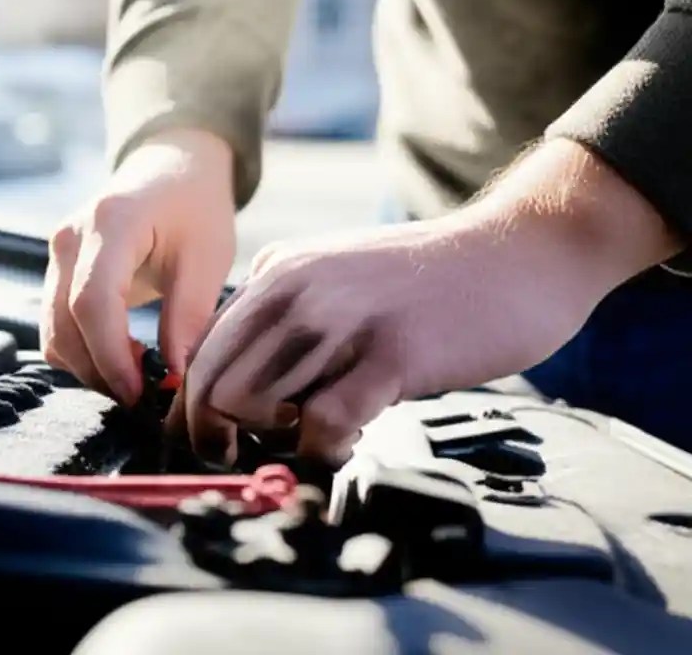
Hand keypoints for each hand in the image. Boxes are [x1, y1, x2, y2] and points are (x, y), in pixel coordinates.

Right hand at [40, 128, 236, 404]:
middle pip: (65, 325)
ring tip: (141, 379)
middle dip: (103, 372)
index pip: (92, 301)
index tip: (141, 394)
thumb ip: (189, 317)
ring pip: (54, 335)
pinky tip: (123, 360)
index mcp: (109, 222)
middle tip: (148, 398)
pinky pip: (55, 330)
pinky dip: (83, 356)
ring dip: (92, 368)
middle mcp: (69, 238)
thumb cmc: (194, 208)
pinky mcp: (55, 273)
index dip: (112, 357)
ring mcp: (55, 255)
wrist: (169, 171)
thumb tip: (174, 380)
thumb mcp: (208, 258)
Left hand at [168, 139, 680, 465]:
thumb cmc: (425, 282)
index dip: (192, 413)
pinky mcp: (390, 354)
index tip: (207, 445)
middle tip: (248, 458)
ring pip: (254, 407)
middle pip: (214, 388)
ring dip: (272, 445)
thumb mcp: (334, 275)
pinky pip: (323, 424)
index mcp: (276, 274)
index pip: (203, 356)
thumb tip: (234, 387)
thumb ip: (283, 315)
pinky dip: (323, 452)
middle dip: (218, 439)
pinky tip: (346, 445)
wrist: (516, 251)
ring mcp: (340, 320)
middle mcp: (295, 291)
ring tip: (308, 442)